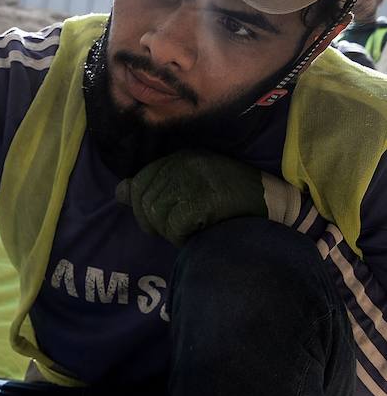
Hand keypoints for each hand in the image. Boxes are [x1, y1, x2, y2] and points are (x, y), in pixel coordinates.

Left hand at [115, 150, 265, 245]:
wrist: (276, 209)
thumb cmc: (232, 201)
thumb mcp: (192, 185)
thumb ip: (154, 187)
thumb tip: (119, 191)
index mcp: (182, 156)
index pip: (140, 181)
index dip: (145, 205)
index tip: (163, 216)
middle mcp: (185, 163)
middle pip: (143, 201)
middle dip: (155, 222)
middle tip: (178, 227)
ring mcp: (193, 181)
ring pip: (155, 216)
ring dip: (169, 231)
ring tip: (192, 229)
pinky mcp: (201, 202)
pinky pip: (172, 229)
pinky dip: (182, 239)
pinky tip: (200, 234)